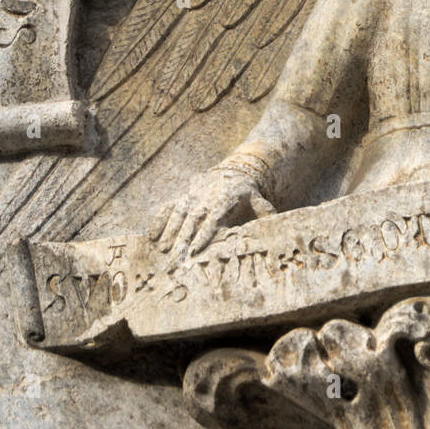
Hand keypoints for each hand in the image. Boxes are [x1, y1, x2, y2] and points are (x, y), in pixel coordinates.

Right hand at [150, 169, 273, 254]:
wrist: (234, 170)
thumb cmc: (247, 193)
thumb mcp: (257, 199)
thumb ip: (264, 211)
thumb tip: (275, 222)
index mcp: (224, 200)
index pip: (212, 220)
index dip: (203, 236)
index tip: (195, 251)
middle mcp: (205, 197)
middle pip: (193, 220)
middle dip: (183, 240)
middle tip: (175, 258)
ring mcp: (192, 195)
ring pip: (178, 214)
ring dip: (170, 232)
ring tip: (163, 250)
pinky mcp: (182, 195)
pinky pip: (168, 207)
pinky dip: (160, 220)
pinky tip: (153, 237)